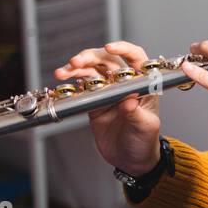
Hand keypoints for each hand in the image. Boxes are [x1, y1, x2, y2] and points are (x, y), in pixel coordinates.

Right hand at [54, 41, 161, 174]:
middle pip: (107, 60)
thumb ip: (136, 113)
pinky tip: (63, 80)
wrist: (130, 160)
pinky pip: (81, 86)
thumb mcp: (145, 127)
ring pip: (91, 71)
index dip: (124, 49)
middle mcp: (124, 84)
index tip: (110, 47)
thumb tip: (128, 100)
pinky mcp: (93, 101)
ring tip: (63, 71)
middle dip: (91, 57)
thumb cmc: (144, 141)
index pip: (136, 58)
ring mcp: (107, 91)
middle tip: (76, 62)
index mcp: (142, 84)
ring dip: (77, 68)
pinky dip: (72, 82)